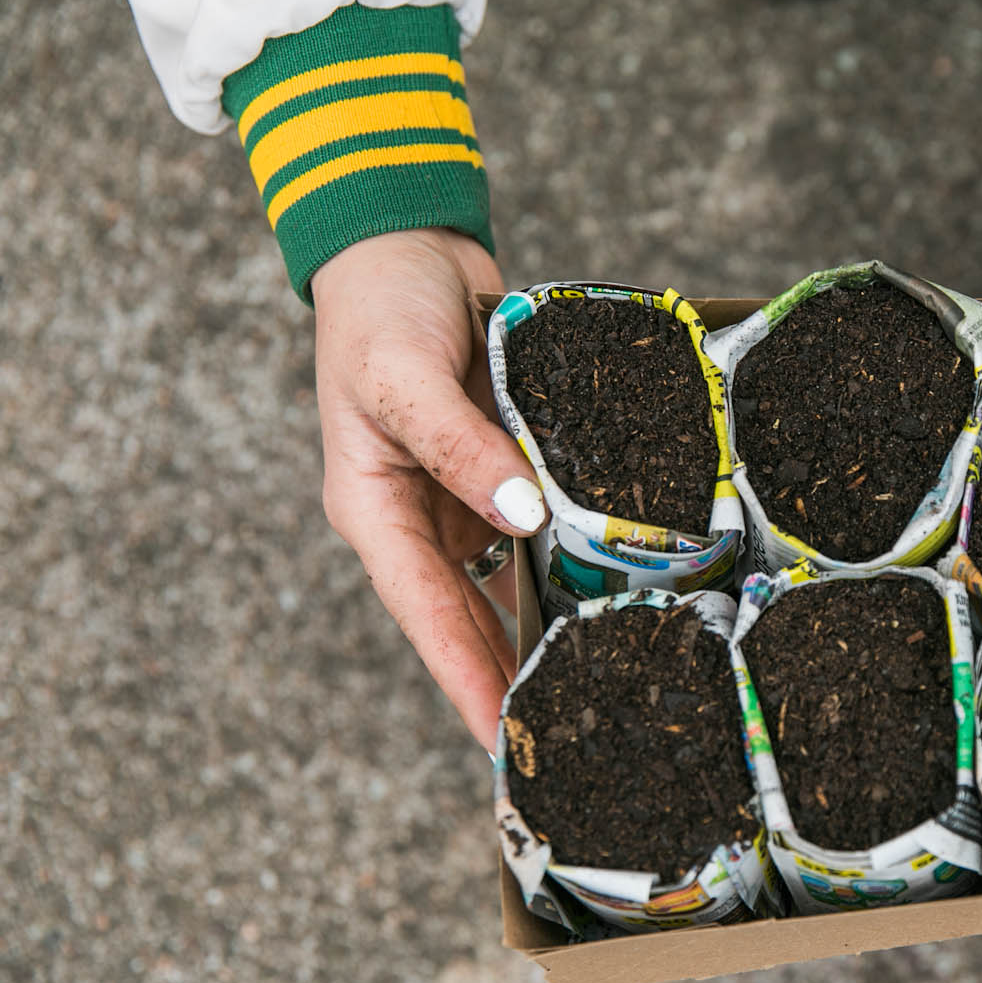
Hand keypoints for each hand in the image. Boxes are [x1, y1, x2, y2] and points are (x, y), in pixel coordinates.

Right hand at [313, 228, 542, 749]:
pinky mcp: (500, 465)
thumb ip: (462, 448)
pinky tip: (606, 591)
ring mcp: (461, 494)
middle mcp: (419, 514)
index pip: (425, 615)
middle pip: (465, 616)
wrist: (405, 240)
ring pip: (504, 580)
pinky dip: (565, 560)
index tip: (501, 741)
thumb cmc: (383, 307)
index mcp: (375, 509)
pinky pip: (537, 527)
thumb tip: (522, 518)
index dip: (464, 679)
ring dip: (540, 628)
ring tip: (594, 684)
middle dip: (506, 677)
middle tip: (561, 740)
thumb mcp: (406, 377)